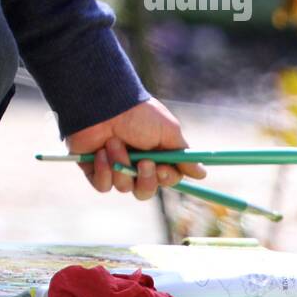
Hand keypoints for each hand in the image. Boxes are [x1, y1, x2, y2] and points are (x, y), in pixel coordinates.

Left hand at [66, 97, 207, 201]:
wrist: (104, 104)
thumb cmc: (138, 115)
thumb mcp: (168, 131)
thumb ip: (183, 155)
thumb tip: (202, 173)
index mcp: (154, 154)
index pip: (165, 179)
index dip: (164, 178)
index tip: (161, 167)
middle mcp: (134, 162)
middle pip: (144, 191)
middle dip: (145, 180)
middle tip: (142, 163)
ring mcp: (114, 166)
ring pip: (124, 188)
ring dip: (121, 166)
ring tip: (113, 142)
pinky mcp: (94, 169)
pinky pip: (103, 186)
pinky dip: (103, 170)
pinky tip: (100, 152)